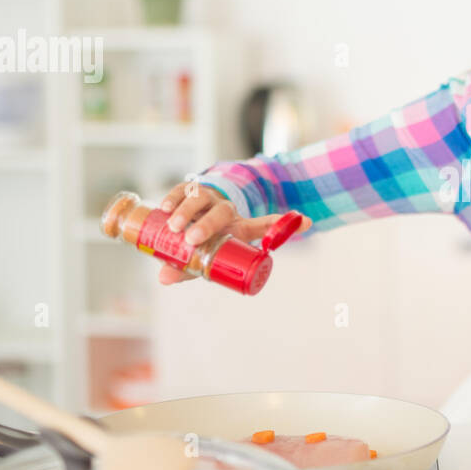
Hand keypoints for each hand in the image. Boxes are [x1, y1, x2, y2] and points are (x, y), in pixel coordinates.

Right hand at [155, 181, 310, 284]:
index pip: (264, 225)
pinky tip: (163, 209)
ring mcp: (206, 198)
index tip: (307, 222)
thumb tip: (164, 279)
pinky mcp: (186, 191)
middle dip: (207, 225)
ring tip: (174, 227)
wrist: (193, 215)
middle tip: (192, 239)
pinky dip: (173, 199)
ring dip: (187, 211)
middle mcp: (224, 209)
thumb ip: (187, 270)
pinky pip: (180, 190)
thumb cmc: (205, 240)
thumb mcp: (203, 257)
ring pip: (199, 198)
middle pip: (221, 213)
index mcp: (238, 226)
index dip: (284, 224)